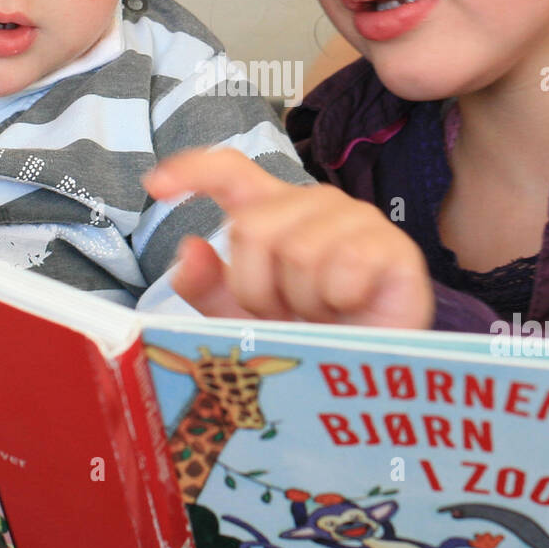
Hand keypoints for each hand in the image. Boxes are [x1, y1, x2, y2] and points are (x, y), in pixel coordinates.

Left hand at [144, 148, 433, 329]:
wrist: (369, 377)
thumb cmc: (307, 340)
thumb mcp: (244, 321)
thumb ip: (209, 288)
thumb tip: (187, 249)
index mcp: (273, 212)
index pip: (230, 171)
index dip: (192, 170)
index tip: (155, 186)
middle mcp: (313, 205)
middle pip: (252, 227)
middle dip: (257, 288)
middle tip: (287, 313)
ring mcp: (356, 219)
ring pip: (297, 250)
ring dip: (301, 300)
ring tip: (321, 314)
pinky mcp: (393, 246)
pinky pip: (346, 263)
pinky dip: (339, 299)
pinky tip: (352, 307)